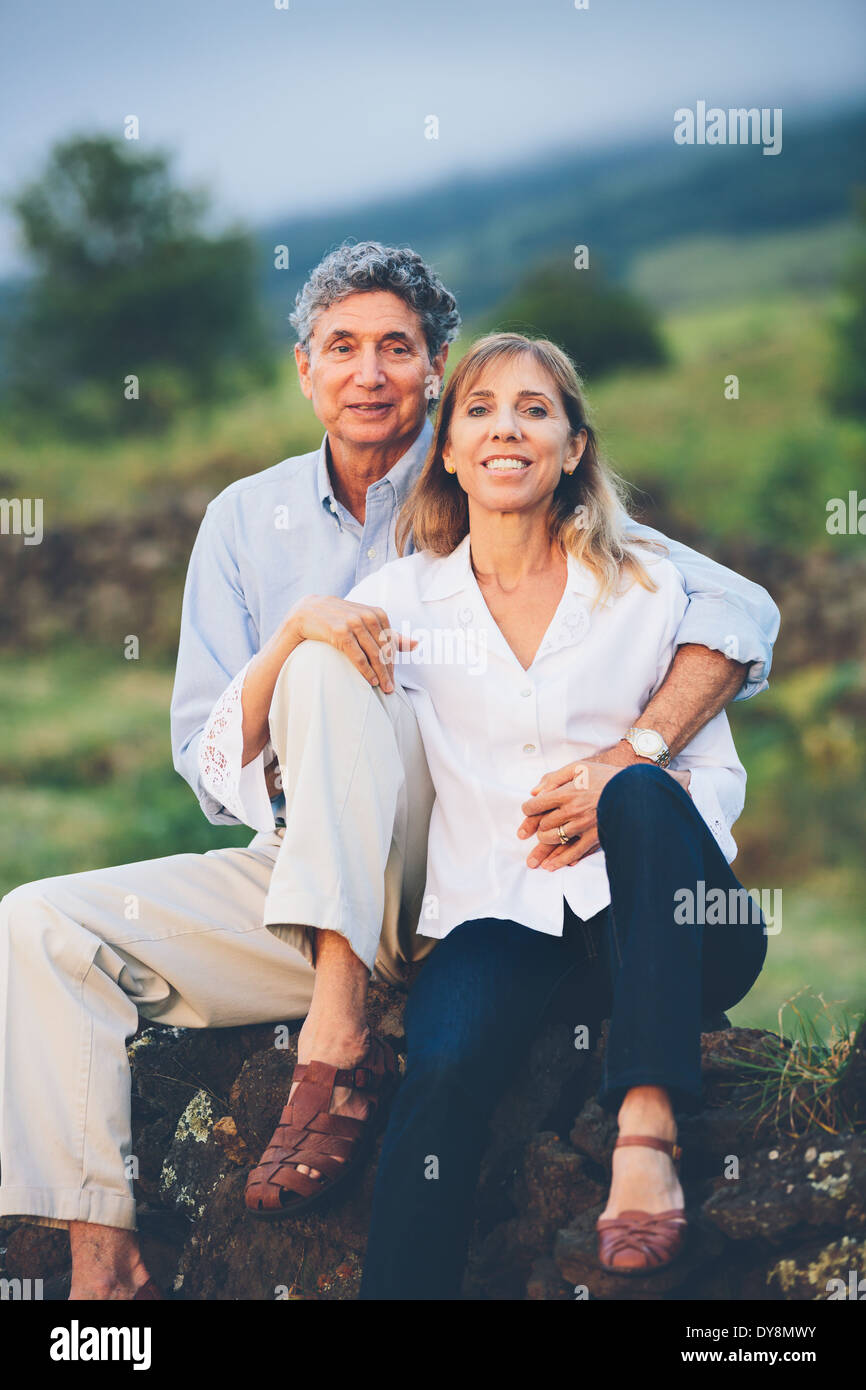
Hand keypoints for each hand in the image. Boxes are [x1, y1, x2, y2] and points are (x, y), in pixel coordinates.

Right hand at [288, 596, 415, 691]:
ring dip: (381, 673)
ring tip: (384, 688)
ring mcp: (353, 622)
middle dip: (389, 671)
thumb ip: (389, 633)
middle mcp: (366, 616)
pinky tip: (371, 680)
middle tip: (391, 689)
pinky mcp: (339, 632)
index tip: (393, 678)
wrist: (306, 612)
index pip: (390, 642)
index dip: (392, 662)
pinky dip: (366, 670)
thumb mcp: (364, 622)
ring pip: (373, 653)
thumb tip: (416, 644)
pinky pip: (358, 655)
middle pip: (383, 649)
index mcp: (376, 613)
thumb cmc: (338, 619)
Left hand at [518, 756, 621, 869]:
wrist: (635, 789)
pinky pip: (574, 852)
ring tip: (543, 841)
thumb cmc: (606, 776)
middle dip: (536, 826)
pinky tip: (550, 866)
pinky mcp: (595, 837)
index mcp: (567, 792)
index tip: (529, 810)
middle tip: (535, 827)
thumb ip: (554, 778)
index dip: (529, 809)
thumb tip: (534, 792)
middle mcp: (573, 810)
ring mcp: (584, 826)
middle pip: (544, 824)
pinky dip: (560, 860)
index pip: (537, 805)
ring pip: (554, 839)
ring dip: (544, 842)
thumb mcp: (579, 768)